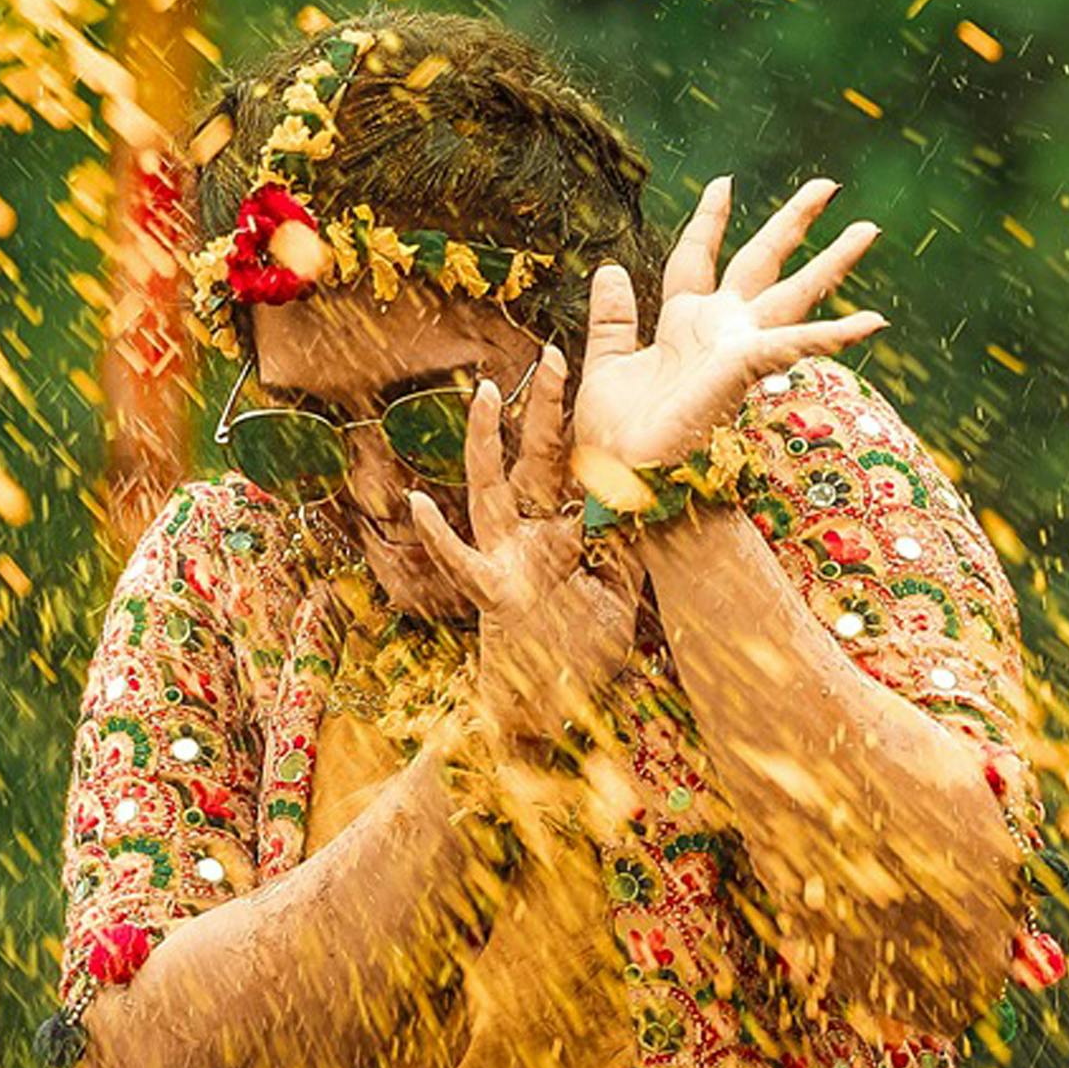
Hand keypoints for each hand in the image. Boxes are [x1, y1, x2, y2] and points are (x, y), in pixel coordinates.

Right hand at [403, 354, 636, 757]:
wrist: (548, 714)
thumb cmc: (583, 656)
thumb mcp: (620, 595)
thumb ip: (626, 552)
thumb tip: (650, 507)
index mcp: (566, 531)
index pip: (580, 466)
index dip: (591, 423)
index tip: (608, 375)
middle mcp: (533, 536)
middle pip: (541, 459)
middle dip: (546, 409)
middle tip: (556, 353)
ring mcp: (508, 561)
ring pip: (493, 490)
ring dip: (488, 442)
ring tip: (483, 393)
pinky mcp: (493, 594)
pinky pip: (462, 561)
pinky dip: (439, 537)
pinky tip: (418, 505)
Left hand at [573, 176, 886, 481]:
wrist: (626, 481)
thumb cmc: (616, 439)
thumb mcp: (605, 364)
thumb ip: (611, 319)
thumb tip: (609, 268)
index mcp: (681, 323)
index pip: (697, 255)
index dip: (711, 220)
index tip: (724, 184)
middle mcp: (717, 330)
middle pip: (761, 261)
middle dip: (793, 222)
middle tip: (827, 185)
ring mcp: (737, 348)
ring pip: (793, 293)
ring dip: (833, 263)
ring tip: (869, 231)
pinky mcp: (745, 368)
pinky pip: (796, 344)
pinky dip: (834, 334)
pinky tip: (872, 322)